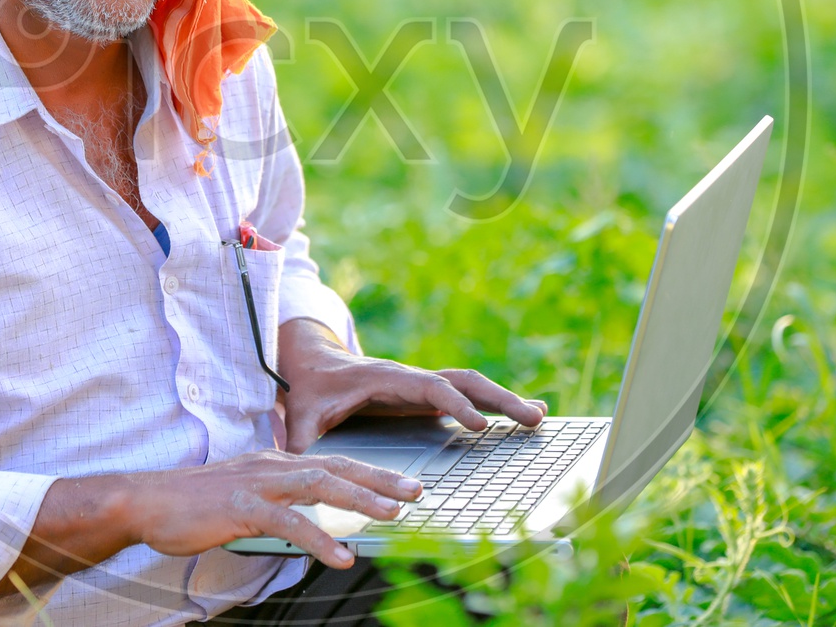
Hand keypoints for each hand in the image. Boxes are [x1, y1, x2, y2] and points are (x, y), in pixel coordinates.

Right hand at [123, 449, 421, 567]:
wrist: (146, 501)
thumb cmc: (192, 504)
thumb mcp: (243, 496)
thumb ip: (276, 501)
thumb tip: (304, 519)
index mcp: (275, 463)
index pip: (331, 463)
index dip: (369, 472)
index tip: (402, 482)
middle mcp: (272, 466)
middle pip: (336, 467)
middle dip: (379, 478)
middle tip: (416, 489)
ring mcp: (258, 484)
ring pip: (319, 486)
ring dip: (360, 499)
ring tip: (392, 515)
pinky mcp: (242, 507)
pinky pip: (289, 523)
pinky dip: (319, 539)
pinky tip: (342, 556)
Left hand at [276, 319, 547, 453]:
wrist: (312, 364)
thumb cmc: (310, 390)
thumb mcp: (301, 416)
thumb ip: (300, 441)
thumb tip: (296, 471)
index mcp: (384, 379)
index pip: (428, 387)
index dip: (454, 404)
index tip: (478, 424)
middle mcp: (409, 378)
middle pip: (462, 380)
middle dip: (498, 397)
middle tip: (533, 416)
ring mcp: (420, 385)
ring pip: (469, 385)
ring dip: (504, 398)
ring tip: (539, 416)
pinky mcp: (425, 396)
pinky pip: (465, 395)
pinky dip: (494, 403)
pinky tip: (521, 415)